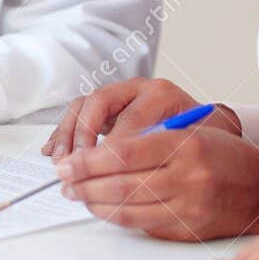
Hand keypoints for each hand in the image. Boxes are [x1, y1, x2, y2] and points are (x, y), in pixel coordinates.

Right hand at [42, 78, 241, 157]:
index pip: (129, 117)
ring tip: (60, 161)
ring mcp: (117, 97)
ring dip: (66, 135)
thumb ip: (167, 150)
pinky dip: (62, 134)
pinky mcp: (104, 109)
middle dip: (82, 137)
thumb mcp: (194, 144)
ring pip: (82, 107)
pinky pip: (76, 115)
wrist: (206, 128)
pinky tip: (52, 152)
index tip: (104, 170)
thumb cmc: (201, 138)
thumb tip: (134, 168)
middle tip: (75, 164)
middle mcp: (135, 89)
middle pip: (97, 103)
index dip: (112, 145)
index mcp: (160, 93)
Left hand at [54, 126, 258, 240]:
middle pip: (119, 184)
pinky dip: (116, 217)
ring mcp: (188, 208)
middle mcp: (188, 178)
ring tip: (76, 195)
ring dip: (94, 204)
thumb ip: (150, 140)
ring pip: (126, 209)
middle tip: (62, 181)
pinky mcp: (187, 230)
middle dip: (82, 184)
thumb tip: (97, 154)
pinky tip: (103, 208)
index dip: (87, 161)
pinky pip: (142, 225)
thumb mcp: (191, 132)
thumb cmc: (224, 155)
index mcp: (185, 145)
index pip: (123, 152)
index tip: (66, 162)